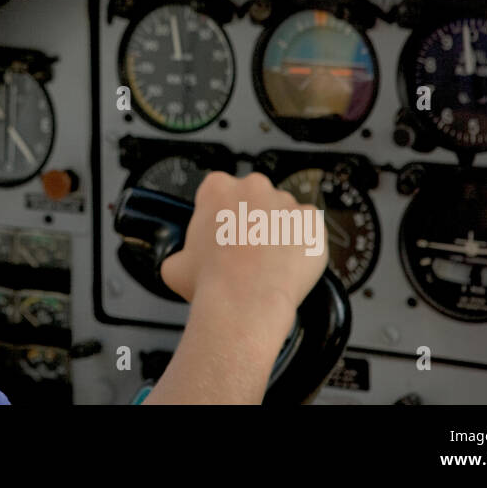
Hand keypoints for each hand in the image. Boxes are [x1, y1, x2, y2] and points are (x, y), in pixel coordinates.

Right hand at [159, 170, 327, 315]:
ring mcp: (285, 201)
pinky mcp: (311, 221)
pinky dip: (302, 243)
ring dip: (276, 231)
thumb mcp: (175, 266)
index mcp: (216, 188)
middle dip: (249, 220)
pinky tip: (289, 264)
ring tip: (268, 264)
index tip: (220, 237)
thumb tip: (184, 262)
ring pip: (281, 213)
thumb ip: (182, 254)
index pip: (217, 193)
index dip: (218, 217)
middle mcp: (253, 186)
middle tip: (244, 251)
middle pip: (252, 198)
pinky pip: (308, 228)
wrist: (245, 301)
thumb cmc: (210, 282)